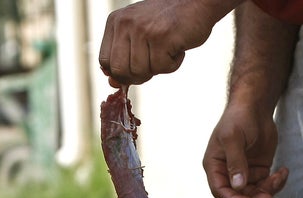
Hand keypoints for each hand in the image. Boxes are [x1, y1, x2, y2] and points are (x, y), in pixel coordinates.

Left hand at [98, 0, 236, 85]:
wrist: (197, 3)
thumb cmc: (168, 22)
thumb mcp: (139, 34)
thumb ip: (124, 56)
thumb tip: (113, 84)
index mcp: (116, 22)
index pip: (105, 61)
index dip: (119, 74)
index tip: (135, 71)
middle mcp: (125, 23)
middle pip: (120, 71)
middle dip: (138, 76)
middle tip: (154, 63)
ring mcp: (142, 29)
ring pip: (140, 71)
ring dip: (158, 68)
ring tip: (168, 49)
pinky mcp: (161, 37)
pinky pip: (161, 68)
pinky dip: (173, 64)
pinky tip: (178, 47)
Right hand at [203, 103, 288, 197]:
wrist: (255, 106)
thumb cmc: (238, 118)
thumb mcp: (233, 138)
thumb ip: (235, 162)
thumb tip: (237, 186)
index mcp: (215, 167)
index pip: (221, 192)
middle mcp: (228, 174)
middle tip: (268, 195)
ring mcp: (244, 174)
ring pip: (254, 196)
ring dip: (268, 192)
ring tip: (279, 176)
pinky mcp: (259, 172)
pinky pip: (267, 187)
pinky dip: (277, 184)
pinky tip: (283, 171)